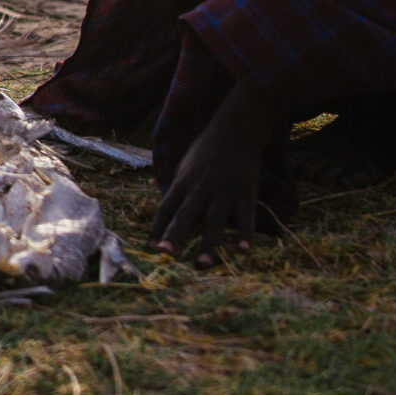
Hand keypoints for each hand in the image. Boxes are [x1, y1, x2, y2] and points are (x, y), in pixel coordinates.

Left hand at [149, 80, 276, 264]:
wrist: (235, 129)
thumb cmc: (207, 149)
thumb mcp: (185, 166)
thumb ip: (177, 189)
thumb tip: (165, 211)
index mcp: (183, 182)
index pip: (166, 208)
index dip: (157, 228)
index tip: (150, 248)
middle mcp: (200, 188)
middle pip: (185, 216)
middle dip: (174, 236)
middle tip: (165, 256)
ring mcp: (224, 191)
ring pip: (214, 221)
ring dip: (207, 244)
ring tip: (201, 264)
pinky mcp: (245, 192)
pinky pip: (245, 216)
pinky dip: (244, 233)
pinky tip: (242, 250)